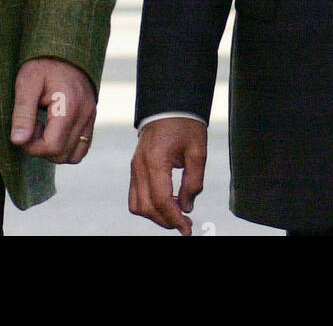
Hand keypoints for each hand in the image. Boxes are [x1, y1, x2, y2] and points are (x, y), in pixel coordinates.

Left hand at [10, 58, 96, 164]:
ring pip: (74, 155)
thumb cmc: (43, 64)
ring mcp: (90, 117)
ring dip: (54, 150)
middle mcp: (84, 115)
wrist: (65, 49)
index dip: (32, 146)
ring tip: (43, 128)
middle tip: (32, 126)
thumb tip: (18, 141)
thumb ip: (22, 113)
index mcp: (69, 107)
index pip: (52, 147)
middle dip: (41, 148)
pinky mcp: (91, 118)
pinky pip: (82, 146)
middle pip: (62, 155)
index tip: (24, 129)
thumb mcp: (27, 83)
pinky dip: (66, 146)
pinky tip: (53, 129)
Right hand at [129, 117, 206, 235]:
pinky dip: (149, 205)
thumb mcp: (197, 152)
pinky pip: (136, 195)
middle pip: (146, 207)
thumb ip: (193, 182)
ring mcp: (134, 167)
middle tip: (185, 224)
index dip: (175, 219)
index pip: (161, 200)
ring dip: (156, 215)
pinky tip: (167, 203)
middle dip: (166, 221)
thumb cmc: (185, 124)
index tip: (188, 229)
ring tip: (176, 214)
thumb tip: (187, 207)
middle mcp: (139, 166)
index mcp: (155, 160)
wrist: (168, 104)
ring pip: (137, 205)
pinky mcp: (135, 167)